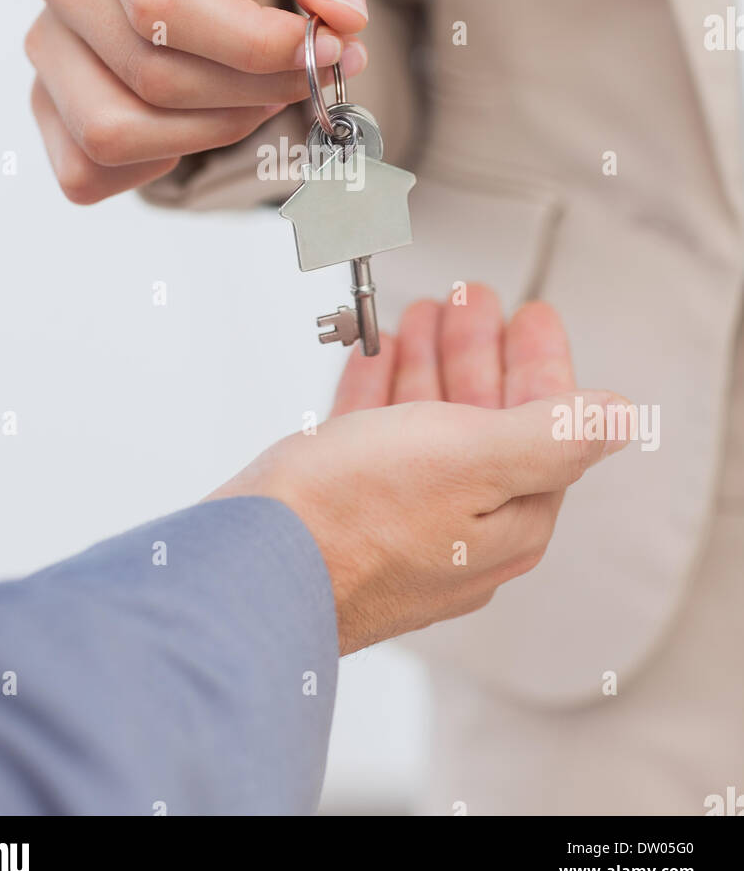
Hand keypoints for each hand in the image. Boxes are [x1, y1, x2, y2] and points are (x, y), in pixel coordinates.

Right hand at [25, 0, 369, 203]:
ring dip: (206, 135)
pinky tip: (195, 123)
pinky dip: (153, 165)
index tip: (325, 49)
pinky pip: (84, 171)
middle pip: (148, 74)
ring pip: (111, 132)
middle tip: (307, 78)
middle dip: (249, 94)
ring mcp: (46, 41)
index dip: (253, 45)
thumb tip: (339, 13)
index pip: (161, 1)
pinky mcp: (44, 100)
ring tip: (254, 100)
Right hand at [212, 288, 630, 654]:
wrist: (247, 571)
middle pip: (482, 421)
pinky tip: (373, 359)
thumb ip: (550, 435)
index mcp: (506, 519)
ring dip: (428, 364)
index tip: (534, 314)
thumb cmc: (353, 519)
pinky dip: (378, 393)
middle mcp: (458, 528)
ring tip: (420, 312)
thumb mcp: (470, 457)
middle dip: (478, 352)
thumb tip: (622, 418)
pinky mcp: (343, 514)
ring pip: (424, 427)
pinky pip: (372, 441)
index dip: (540, 363)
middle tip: (470, 300)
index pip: (543, 428)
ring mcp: (398, 523)